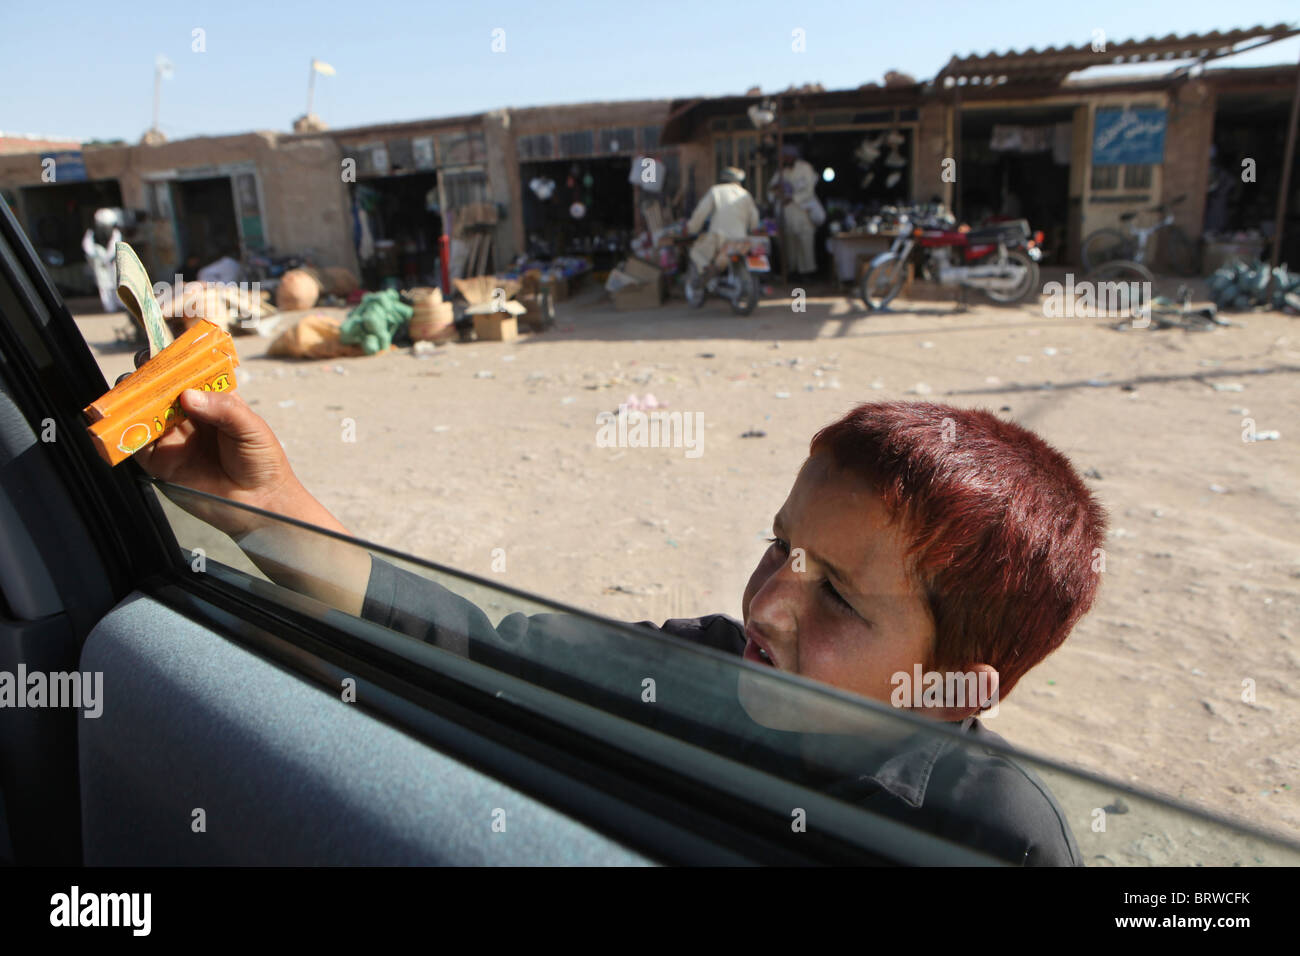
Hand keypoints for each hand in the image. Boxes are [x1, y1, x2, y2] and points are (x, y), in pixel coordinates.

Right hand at [119, 352, 341, 538]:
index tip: (162, 348)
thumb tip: (187, 396)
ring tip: (127, 391)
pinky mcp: (161, 464)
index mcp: (213, 401)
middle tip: (142, 368)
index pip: (189, 374)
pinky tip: (123, 424)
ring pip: (143, 414)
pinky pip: (136, 446)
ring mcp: (173, 439)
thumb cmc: (263, 461)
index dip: (174, 360)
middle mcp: (189, 416)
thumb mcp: (251, 428)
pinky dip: (125, 435)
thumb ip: (222, 409)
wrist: (261, 505)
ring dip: (130, 401)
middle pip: (160, 390)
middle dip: (147, 377)